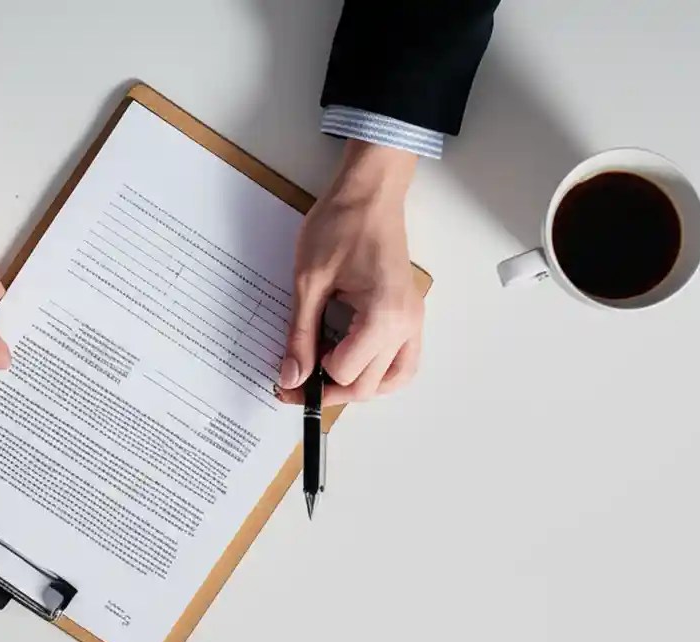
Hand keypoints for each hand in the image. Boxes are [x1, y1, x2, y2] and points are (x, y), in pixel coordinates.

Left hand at [277, 141, 423, 404]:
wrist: (368, 193)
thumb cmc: (341, 224)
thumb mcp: (309, 282)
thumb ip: (301, 335)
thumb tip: (292, 376)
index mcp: (384, 315)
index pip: (347, 373)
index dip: (312, 382)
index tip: (285, 380)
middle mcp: (407, 323)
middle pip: (369, 386)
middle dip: (331, 391)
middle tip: (295, 383)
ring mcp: (414, 319)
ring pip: (393, 380)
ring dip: (360, 387)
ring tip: (325, 380)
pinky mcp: (410, 313)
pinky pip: (402, 360)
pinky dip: (379, 372)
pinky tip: (353, 365)